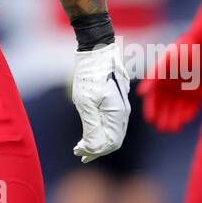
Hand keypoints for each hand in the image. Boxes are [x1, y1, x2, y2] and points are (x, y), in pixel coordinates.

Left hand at [71, 41, 129, 162]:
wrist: (98, 49)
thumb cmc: (90, 74)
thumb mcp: (86, 101)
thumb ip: (91, 126)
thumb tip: (93, 148)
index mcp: (118, 113)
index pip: (110, 143)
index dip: (95, 151)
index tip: (78, 153)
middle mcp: (123, 112)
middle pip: (113, 140)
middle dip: (96, 149)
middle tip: (78, 152)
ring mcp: (121, 105)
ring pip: (113, 131)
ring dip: (98, 140)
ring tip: (81, 145)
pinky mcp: (116, 100)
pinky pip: (112, 122)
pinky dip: (101, 130)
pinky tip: (90, 130)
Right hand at [138, 33, 201, 132]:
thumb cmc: (181, 51)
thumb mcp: (165, 63)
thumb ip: (153, 78)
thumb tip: (141, 93)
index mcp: (161, 80)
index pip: (154, 98)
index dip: (151, 109)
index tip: (150, 119)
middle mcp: (172, 88)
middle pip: (165, 107)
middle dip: (163, 117)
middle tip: (161, 129)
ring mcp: (185, 91)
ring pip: (178, 109)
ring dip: (174, 119)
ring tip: (172, 129)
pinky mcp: (198, 93)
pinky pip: (192, 107)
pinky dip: (188, 114)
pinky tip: (185, 120)